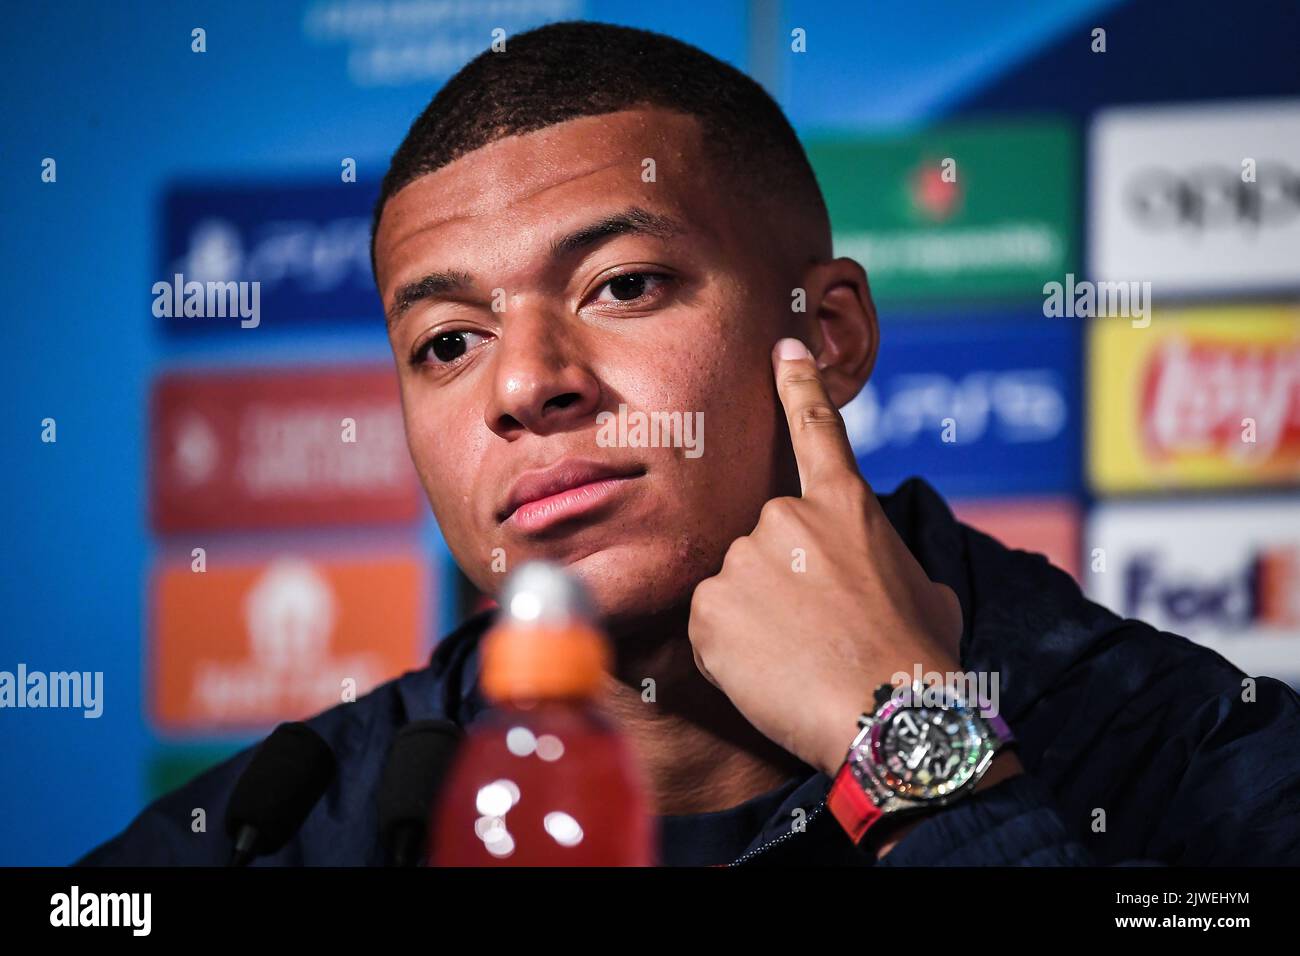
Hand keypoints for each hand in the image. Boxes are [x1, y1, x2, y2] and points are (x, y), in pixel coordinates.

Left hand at [687, 338, 965, 776]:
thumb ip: (884, 559)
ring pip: (736, 587)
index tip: (783, 346)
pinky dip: (731, 652)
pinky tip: (770, 674)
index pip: (816, 428)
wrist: (891, 716)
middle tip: (816, 633)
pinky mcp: (709, 606)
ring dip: (757, 620)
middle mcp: (785, 519)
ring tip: (800, 659)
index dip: (798, 383)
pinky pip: (711, 626)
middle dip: (781, 582)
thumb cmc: (918, 658)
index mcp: (845, 505)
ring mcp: (744, 559)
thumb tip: (878, 573)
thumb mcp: (924, 589)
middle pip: (764, 543)